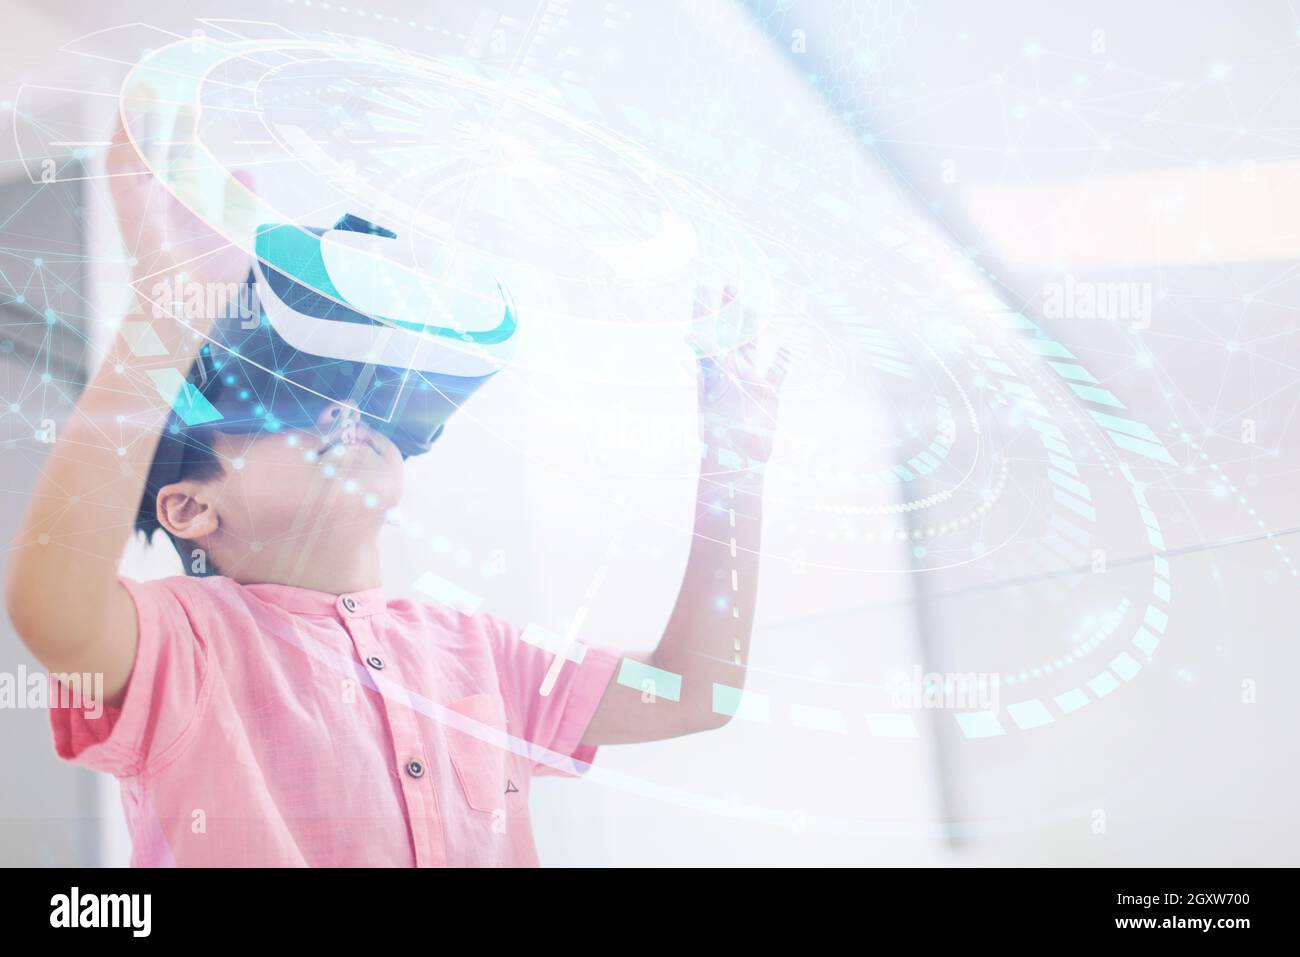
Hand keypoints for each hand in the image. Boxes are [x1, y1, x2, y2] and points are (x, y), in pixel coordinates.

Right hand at [106, 93, 254, 296]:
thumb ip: (240, 200)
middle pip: (152, 143)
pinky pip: (118, 163)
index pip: (176, 155)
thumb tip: (246, 170)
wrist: (189, 304)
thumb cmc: (212, 279)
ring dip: (136, 116)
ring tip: (146, 85)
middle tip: (165, 79)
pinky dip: (124, 138)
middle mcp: (157, 196)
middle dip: (155, 112)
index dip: (181, 128)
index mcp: (180, 201)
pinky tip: (134, 115)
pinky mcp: (126, 204)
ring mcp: (140, 199)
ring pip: (131, 146)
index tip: (192, 103)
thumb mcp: (236, 232)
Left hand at [691, 284, 790, 466]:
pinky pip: (776, 372)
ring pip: (752, 346)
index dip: (705, 306)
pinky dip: (780, 359)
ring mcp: (749, 380)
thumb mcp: (715, 385)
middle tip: (729, 281)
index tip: (704, 282)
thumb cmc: (722, 425)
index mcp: (713, 365)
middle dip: (729, 306)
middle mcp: (730, 369)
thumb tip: (691, 332)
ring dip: (753, 327)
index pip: (708, 327)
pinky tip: (784, 346)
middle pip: (729, 330)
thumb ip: (708, 357)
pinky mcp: (768, 394)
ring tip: (755, 306)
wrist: (738, 457)